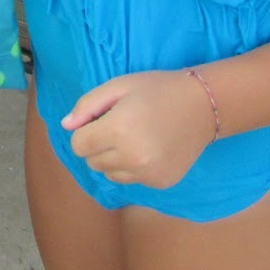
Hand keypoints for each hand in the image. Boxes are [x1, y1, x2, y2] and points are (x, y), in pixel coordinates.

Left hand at [63, 70, 216, 188]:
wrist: (203, 106)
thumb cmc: (157, 89)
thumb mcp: (119, 85)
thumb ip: (87, 105)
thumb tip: (66, 125)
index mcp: (118, 129)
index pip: (78, 145)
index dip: (84, 130)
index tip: (101, 118)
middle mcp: (132, 157)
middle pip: (92, 162)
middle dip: (97, 144)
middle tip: (118, 125)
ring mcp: (148, 174)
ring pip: (109, 174)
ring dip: (112, 158)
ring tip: (133, 136)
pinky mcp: (160, 183)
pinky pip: (131, 180)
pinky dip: (132, 167)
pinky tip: (149, 148)